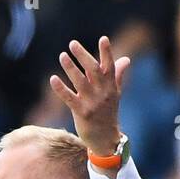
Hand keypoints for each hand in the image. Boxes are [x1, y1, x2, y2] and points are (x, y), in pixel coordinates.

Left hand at [49, 35, 128, 157]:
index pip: (110, 67)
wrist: (105, 140)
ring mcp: (92, 103)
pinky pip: (69, 99)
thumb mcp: (115, 94)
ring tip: (62, 56)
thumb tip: (126, 59)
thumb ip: (117, 75)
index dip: (107, 53)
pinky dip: (61, 89)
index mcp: (111, 87)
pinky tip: (53, 79)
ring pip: (80, 82)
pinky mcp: (82, 113)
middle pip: (93, 71)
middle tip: (73, 43)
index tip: (103, 38)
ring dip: (70, 68)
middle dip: (83, 56)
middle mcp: (103, 93)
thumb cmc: (108, 114)